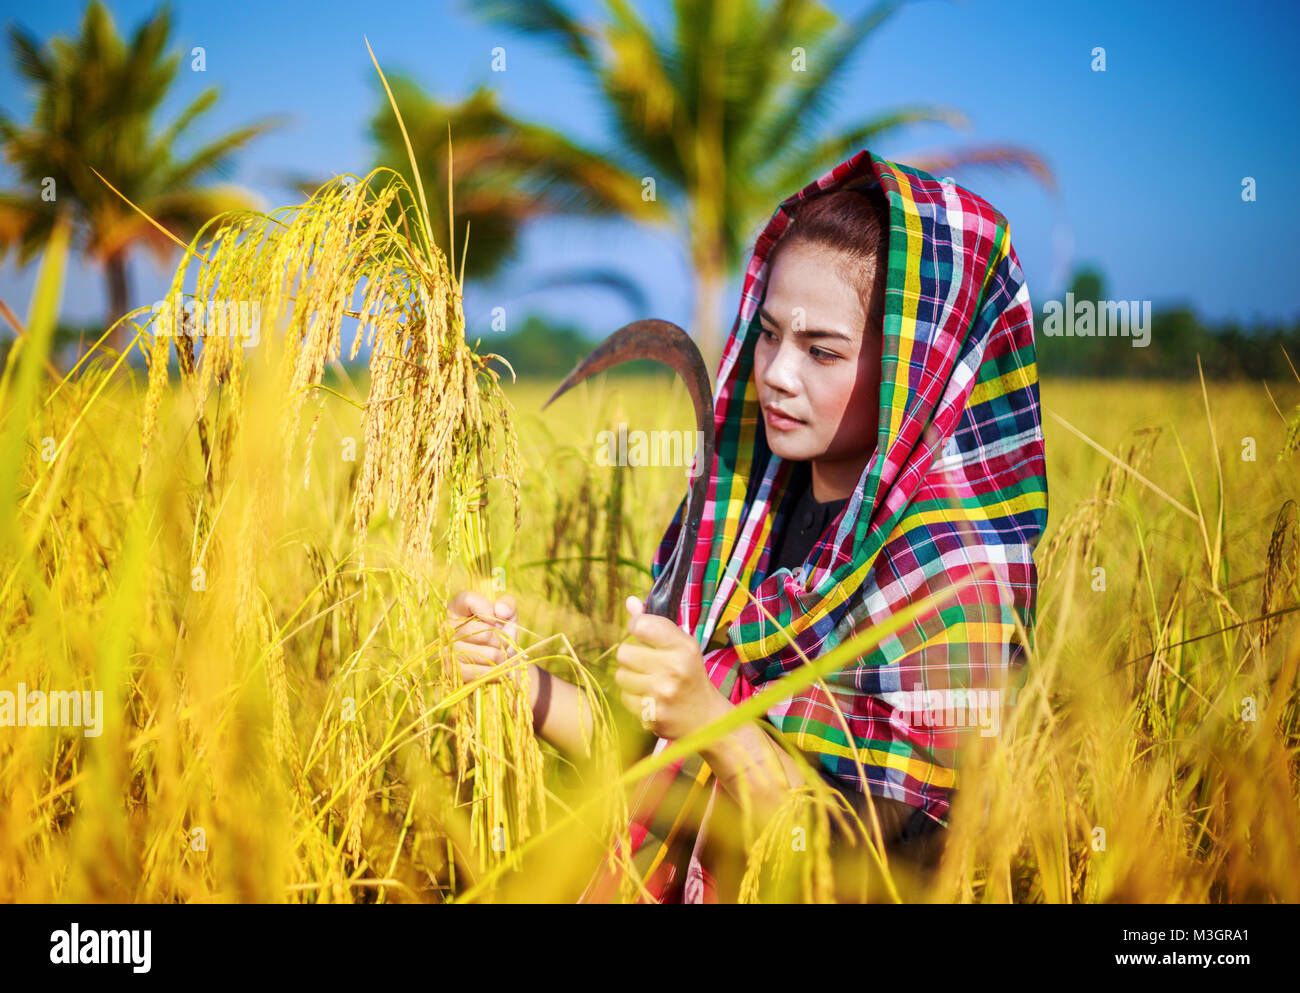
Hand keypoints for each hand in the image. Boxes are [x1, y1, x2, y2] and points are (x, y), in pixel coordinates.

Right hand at [446, 590, 536, 709]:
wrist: (502, 662)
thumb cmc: (501, 633)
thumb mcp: (509, 614)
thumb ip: (508, 604)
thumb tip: (500, 611)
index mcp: (457, 608)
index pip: (468, 599)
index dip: (486, 609)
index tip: (496, 618)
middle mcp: (447, 627)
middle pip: (482, 631)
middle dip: (500, 639)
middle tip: (502, 642)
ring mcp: (447, 649)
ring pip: (482, 653)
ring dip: (498, 657)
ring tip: (499, 655)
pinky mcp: (452, 669)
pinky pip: (477, 671)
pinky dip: (492, 671)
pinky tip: (494, 667)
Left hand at [614, 595, 725, 739]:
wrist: (707, 720)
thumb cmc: (690, 676)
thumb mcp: (681, 646)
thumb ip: (653, 623)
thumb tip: (629, 601)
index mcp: (684, 647)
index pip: (641, 625)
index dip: (636, 627)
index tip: (642, 633)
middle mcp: (674, 669)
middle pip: (624, 652)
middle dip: (632, 658)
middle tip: (648, 665)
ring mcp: (662, 694)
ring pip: (620, 675)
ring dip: (630, 679)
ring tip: (649, 683)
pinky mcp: (652, 715)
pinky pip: (624, 697)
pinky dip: (633, 698)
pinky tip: (650, 699)